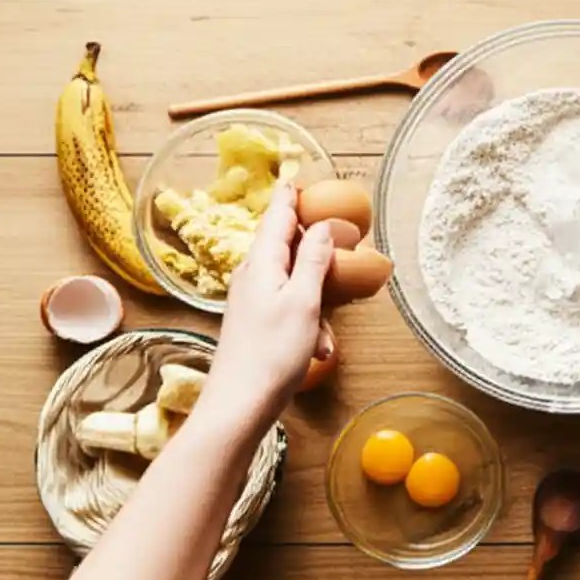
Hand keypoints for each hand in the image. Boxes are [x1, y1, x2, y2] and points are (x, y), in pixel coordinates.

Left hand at [199, 181, 349, 426]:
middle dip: (315, 250)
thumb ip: (315, 261)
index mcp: (262, 263)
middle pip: (286, 245)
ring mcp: (253, 300)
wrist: (240, 404)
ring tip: (325, 334)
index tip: (296, 175)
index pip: (278, 216)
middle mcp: (253, 276)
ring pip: (294, 282)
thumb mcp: (304, 302)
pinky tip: (317, 349)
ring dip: (317, 301)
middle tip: (340, 244)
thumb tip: (323, 227)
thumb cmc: (273, 353)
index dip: (290, 196)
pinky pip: (291, 309)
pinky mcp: (257, 323)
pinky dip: (309, 325)